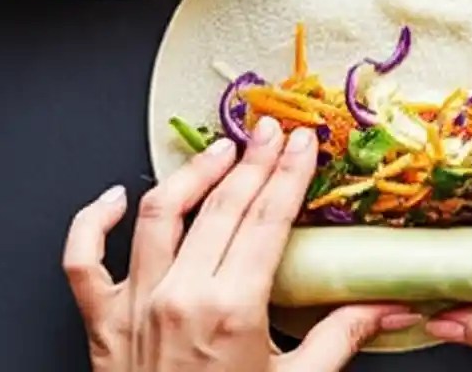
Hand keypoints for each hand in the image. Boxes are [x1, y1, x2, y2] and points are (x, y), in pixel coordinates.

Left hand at [62, 118, 418, 371]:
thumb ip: (340, 339)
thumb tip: (389, 308)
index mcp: (230, 311)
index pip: (265, 220)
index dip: (288, 174)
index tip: (303, 143)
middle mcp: (178, 298)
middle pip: (221, 207)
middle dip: (253, 162)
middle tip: (273, 131)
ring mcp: (134, 306)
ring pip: (159, 214)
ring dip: (192, 174)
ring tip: (221, 151)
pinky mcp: (101, 322)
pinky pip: (82, 260)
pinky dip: (92, 222)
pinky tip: (114, 197)